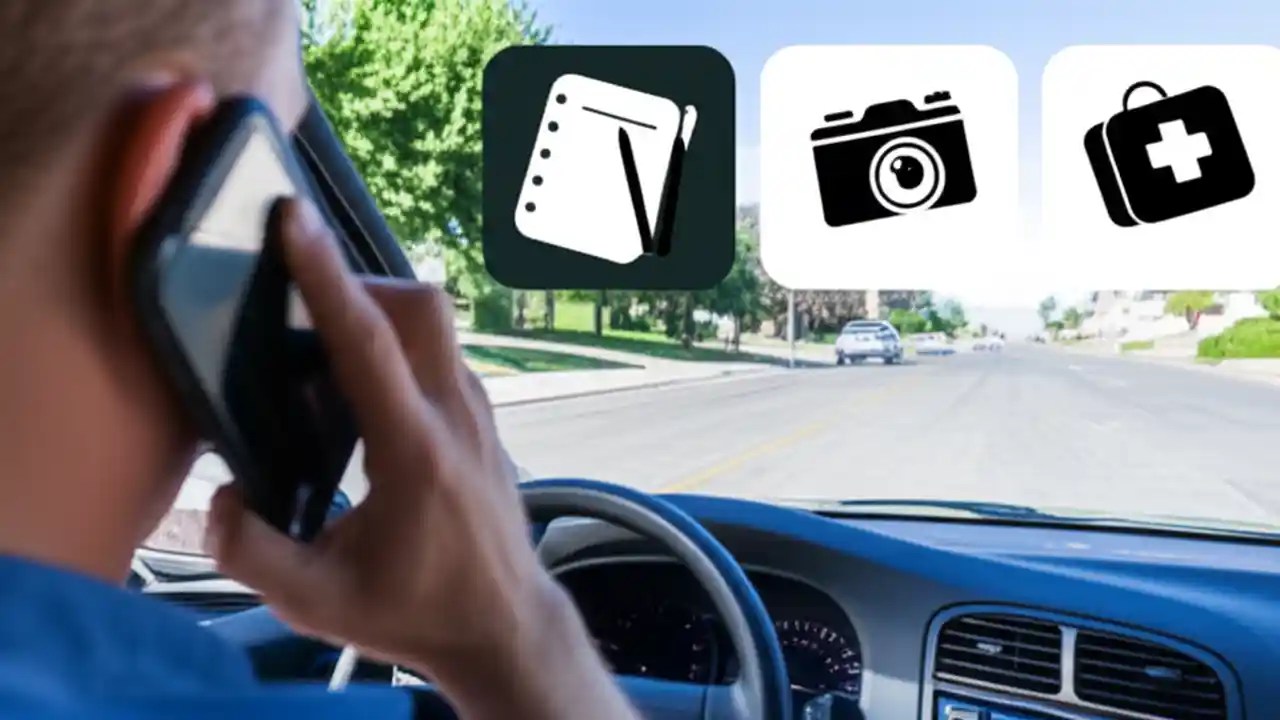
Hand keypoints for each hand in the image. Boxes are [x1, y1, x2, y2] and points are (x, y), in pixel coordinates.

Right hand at [207, 199, 634, 718]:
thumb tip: (223, 496)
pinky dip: (398, 346)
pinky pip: (440, 353)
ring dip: (379, 315)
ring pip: (436, 324)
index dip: (326, 276)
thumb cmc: (418, 612)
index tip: (294, 218)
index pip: (369, 342)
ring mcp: (478, 413)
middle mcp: (456, 416)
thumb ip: (252, 552)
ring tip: (320, 360)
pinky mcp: (482, 419)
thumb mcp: (317, 604)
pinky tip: (359, 398)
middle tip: (302, 310)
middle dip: (358, 283)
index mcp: (416, 451)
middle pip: (421, 306)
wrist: (505, 628)